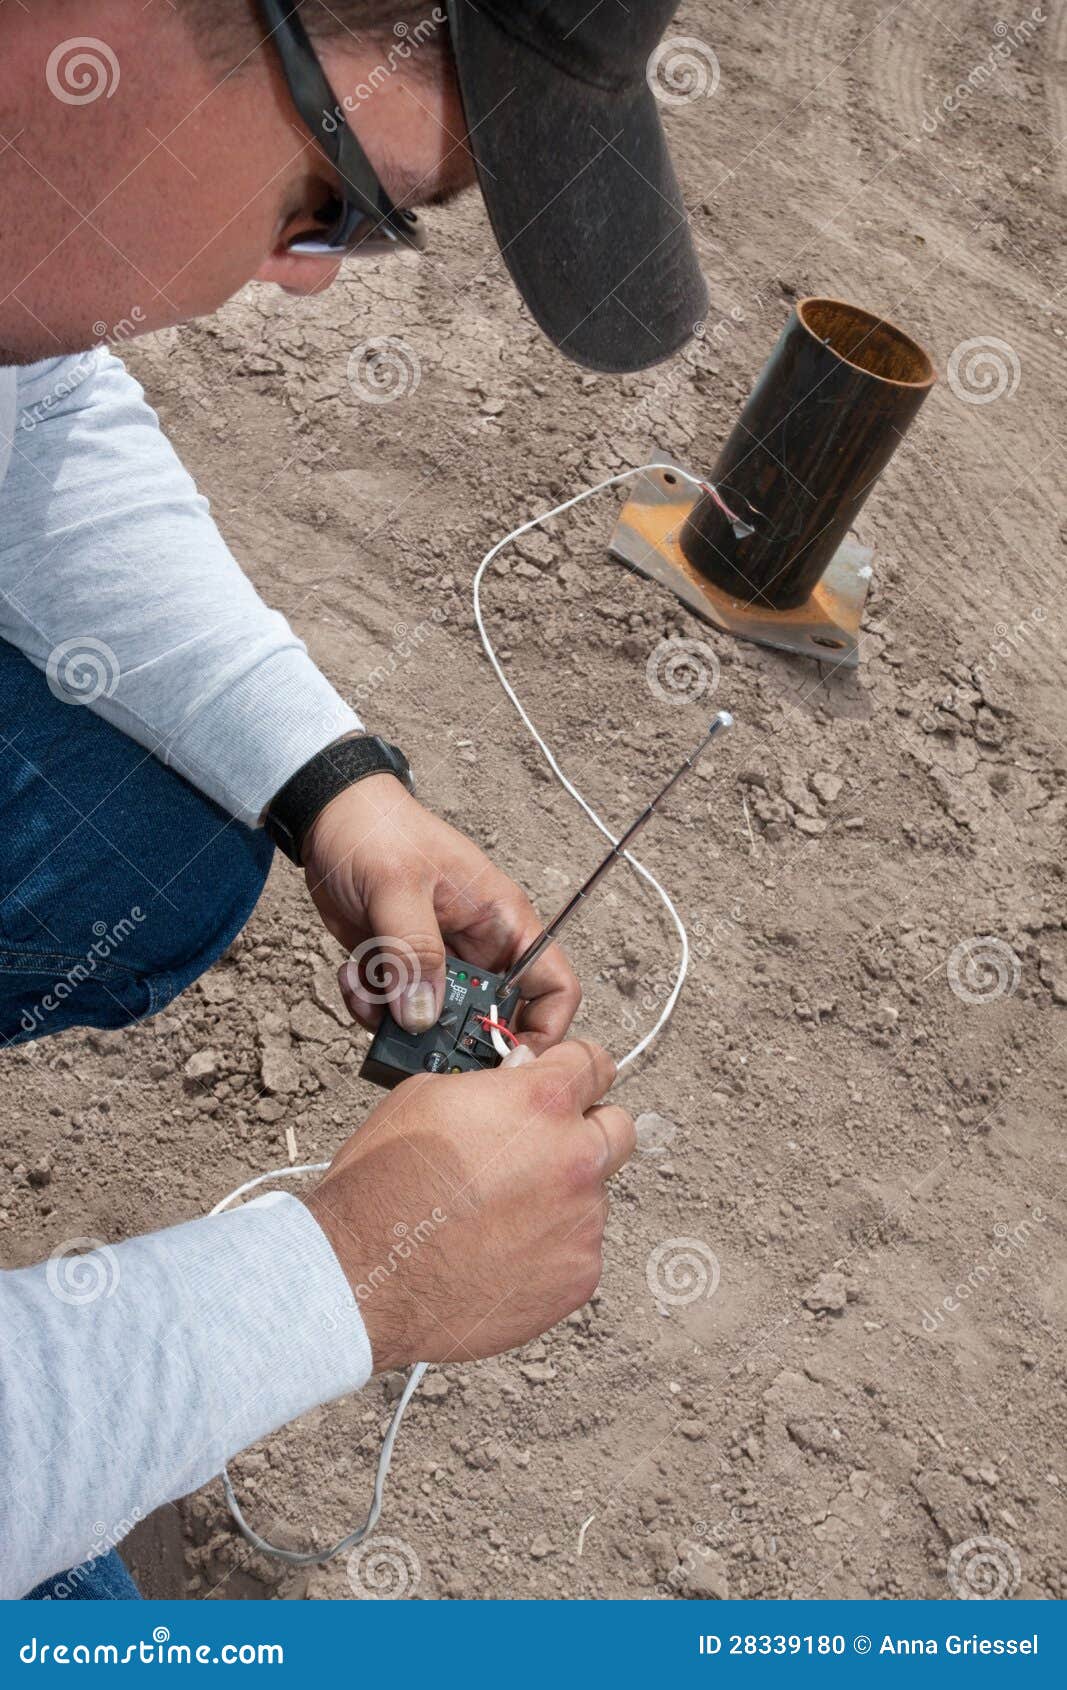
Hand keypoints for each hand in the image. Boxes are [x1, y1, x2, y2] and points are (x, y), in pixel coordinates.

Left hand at [302, 773, 579, 1048]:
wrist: (330, 818)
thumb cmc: (378, 832)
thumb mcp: (398, 885)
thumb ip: (413, 951)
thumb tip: (422, 1017)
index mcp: (501, 921)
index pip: (553, 985)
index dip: (546, 1029)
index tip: (510, 1059)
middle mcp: (477, 949)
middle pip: (491, 1019)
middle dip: (454, 1038)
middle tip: (416, 1041)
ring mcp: (438, 964)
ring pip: (436, 1024)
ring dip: (399, 1023)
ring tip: (366, 987)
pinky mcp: (401, 971)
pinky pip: (396, 1012)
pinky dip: (371, 1007)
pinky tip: (351, 973)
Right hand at [303, 1040, 633, 1370]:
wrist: (363, 1277)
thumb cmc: (384, 1188)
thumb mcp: (427, 1097)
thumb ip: (495, 1085)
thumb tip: (522, 1077)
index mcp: (540, 1103)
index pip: (595, 1063)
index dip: (575, 1070)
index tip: (566, 1082)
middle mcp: (574, 1159)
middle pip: (618, 1127)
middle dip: (584, 1130)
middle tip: (541, 1147)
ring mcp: (581, 1223)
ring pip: (594, 1194)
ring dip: (561, 1196)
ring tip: (498, 1215)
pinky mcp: (578, 1276)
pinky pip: (579, 1248)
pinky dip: (550, 1248)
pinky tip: (500, 1252)